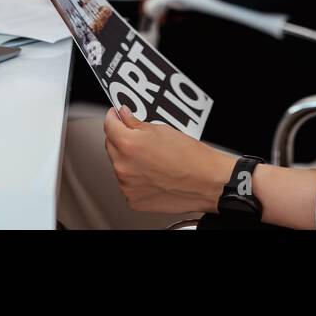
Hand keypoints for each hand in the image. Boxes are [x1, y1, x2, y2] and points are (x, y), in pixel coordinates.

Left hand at [103, 106, 235, 213]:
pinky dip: (135, 178)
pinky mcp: (134, 200)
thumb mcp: (162, 130)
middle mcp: (124, 166)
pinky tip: (152, 174)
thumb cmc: (190, 157)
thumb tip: (124, 116)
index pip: (109, 125)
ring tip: (151, 159)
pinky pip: (127, 184)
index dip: (112, 117)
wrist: (206, 183)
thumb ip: (136, 123)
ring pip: (118, 166)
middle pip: (110, 145)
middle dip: (120, 138)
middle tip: (137, 136)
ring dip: (128, 159)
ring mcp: (127, 185)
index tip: (115, 115)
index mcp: (129, 144)